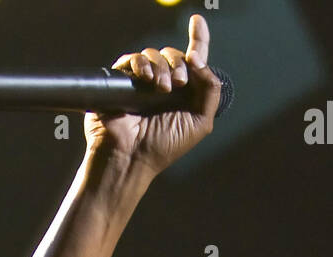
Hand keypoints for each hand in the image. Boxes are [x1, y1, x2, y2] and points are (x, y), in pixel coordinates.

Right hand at [83, 13, 222, 176]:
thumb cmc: (164, 147)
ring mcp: (141, 82)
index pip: (193, 59)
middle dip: (181, 64)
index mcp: (183, 93)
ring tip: (161, 89)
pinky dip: (141, 63)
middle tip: (178, 84)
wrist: (132, 158)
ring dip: (162, 67)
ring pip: (155, 54)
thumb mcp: (200, 122)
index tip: (197, 21)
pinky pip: (133, 58)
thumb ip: (210, 91)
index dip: (198, 39)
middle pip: (175, 54)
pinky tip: (146, 79)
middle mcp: (163, 84)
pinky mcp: (122, 81)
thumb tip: (200, 60)